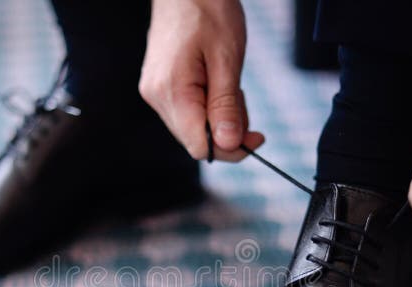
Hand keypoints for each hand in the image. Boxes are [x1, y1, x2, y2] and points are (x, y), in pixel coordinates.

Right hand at [139, 0, 264, 161]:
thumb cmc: (207, 9)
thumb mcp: (227, 58)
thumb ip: (226, 105)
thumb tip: (230, 144)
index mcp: (171, 91)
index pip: (200, 147)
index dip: (230, 148)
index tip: (256, 137)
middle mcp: (156, 97)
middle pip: (195, 140)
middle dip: (226, 130)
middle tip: (243, 100)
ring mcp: (155, 92)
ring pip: (193, 127)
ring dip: (218, 116)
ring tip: (229, 83)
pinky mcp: (159, 86)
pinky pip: (187, 111)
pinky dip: (207, 105)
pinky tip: (216, 82)